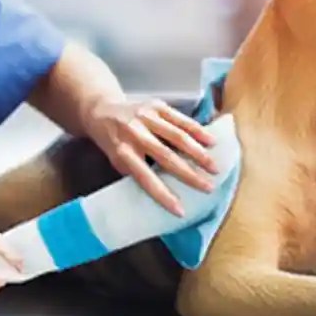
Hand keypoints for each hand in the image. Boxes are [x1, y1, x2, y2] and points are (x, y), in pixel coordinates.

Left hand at [83, 96, 218, 215]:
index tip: (180, 210)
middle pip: (165, 156)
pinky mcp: (156, 105)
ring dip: (198, 153)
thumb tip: (163, 190)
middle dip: (189, 174)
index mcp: (122, 150)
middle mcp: (134, 132)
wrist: (102, 109)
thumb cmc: (112, 141)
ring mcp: (146, 116)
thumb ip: (136, 172)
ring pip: (177, 135)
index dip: (162, 194)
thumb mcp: (116, 160)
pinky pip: (180, 118)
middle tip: (208, 187)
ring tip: (214, 168)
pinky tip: (211, 141)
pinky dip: (197, 130)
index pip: (144, 176)